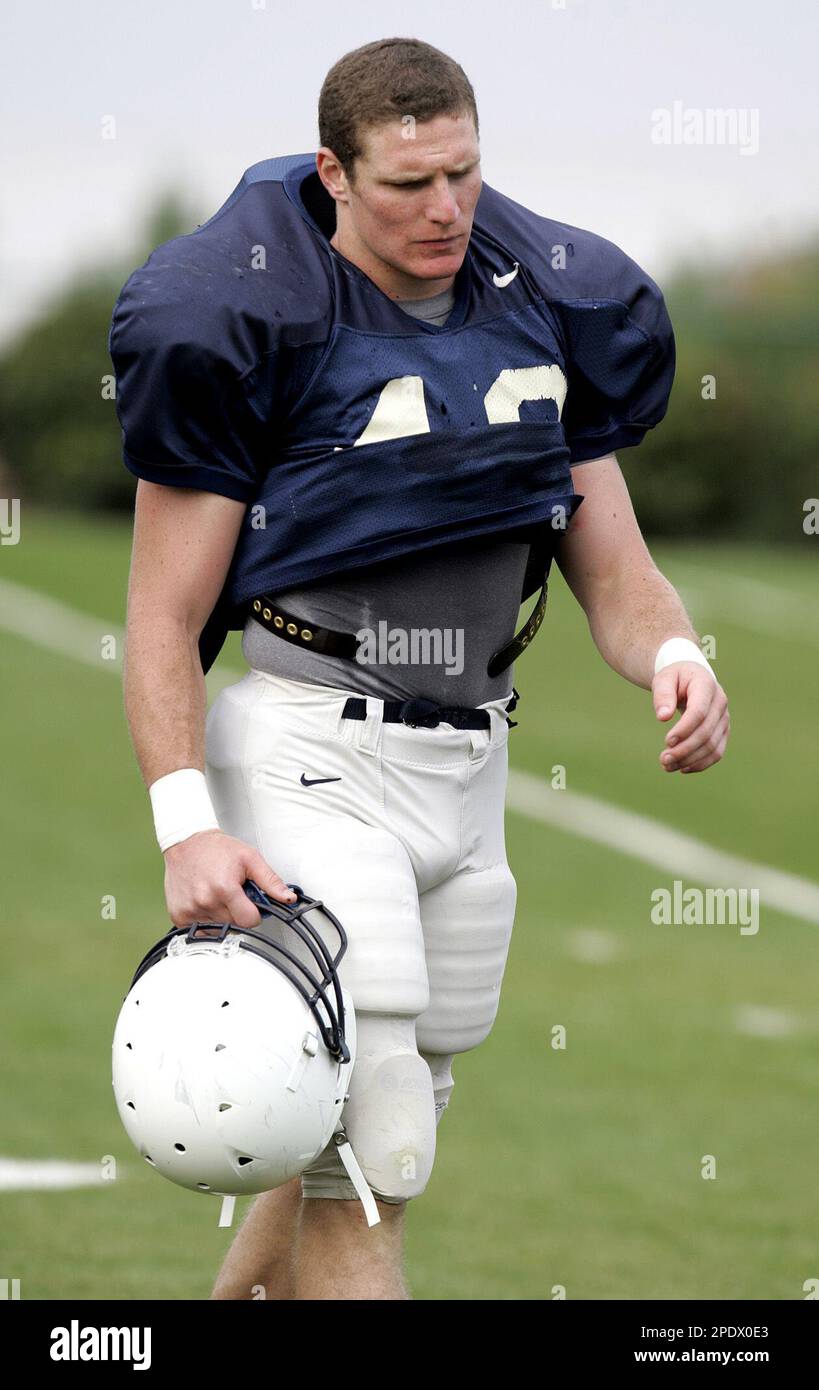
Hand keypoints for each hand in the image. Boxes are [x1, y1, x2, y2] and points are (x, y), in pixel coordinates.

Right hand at [162, 828, 296, 927]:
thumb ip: (271, 881)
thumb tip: (288, 899)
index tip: (249, 901)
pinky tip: (204, 901)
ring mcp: (190, 910)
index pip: (250, 921)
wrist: (186, 842)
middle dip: (237, 912)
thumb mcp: (250, 858)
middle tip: (231, 893)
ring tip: (217, 895)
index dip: (254, 913)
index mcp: (225, 889)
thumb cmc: (218, 849)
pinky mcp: (178, 915)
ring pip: (217, 929)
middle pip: (234, 925)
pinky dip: (205, 920)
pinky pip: (198, 929)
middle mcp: (205, 902)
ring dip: (221, 916)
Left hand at [652, 663, 729, 773]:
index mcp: (706, 686)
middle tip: (663, 759)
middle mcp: (720, 703)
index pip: (699, 712)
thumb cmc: (675, 678)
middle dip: (684, 749)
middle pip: (706, 733)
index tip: (667, 741)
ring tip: (667, 766)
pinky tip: (682, 768)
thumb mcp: (664, 679)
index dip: (684, 729)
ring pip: (712, 746)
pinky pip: (716, 752)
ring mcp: (724, 719)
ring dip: (690, 760)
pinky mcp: (723, 732)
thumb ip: (662, 695)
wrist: (691, 677)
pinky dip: (700, 763)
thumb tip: (663, 717)